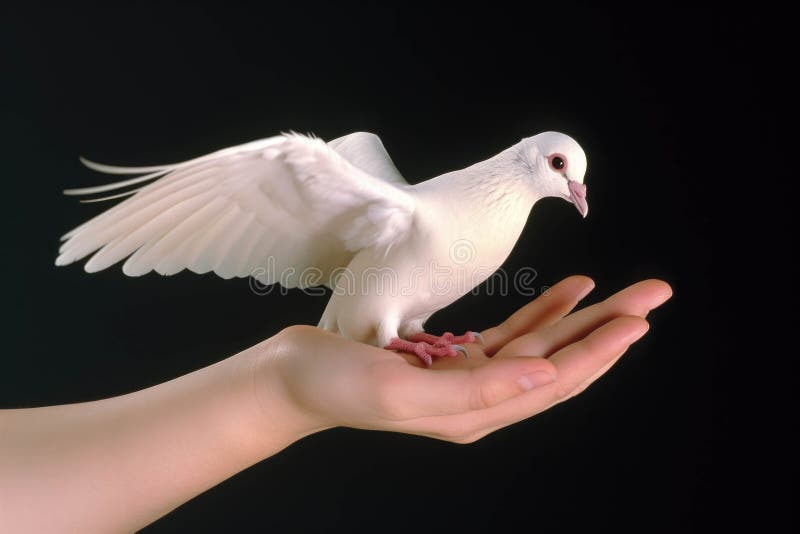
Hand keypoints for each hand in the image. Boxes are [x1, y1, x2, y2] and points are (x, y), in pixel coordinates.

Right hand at [255, 276, 671, 442]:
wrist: (296, 376)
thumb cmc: (339, 384)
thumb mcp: (403, 392)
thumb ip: (477, 390)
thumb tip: (547, 374)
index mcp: (475, 415)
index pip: (554, 382)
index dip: (598, 351)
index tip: (638, 319)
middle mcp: (482, 401)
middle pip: (561, 362)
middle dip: (609, 329)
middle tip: (655, 293)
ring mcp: (471, 379)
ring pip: (544, 346)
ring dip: (585, 317)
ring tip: (626, 290)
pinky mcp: (456, 358)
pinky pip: (514, 334)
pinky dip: (545, 312)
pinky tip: (570, 291)